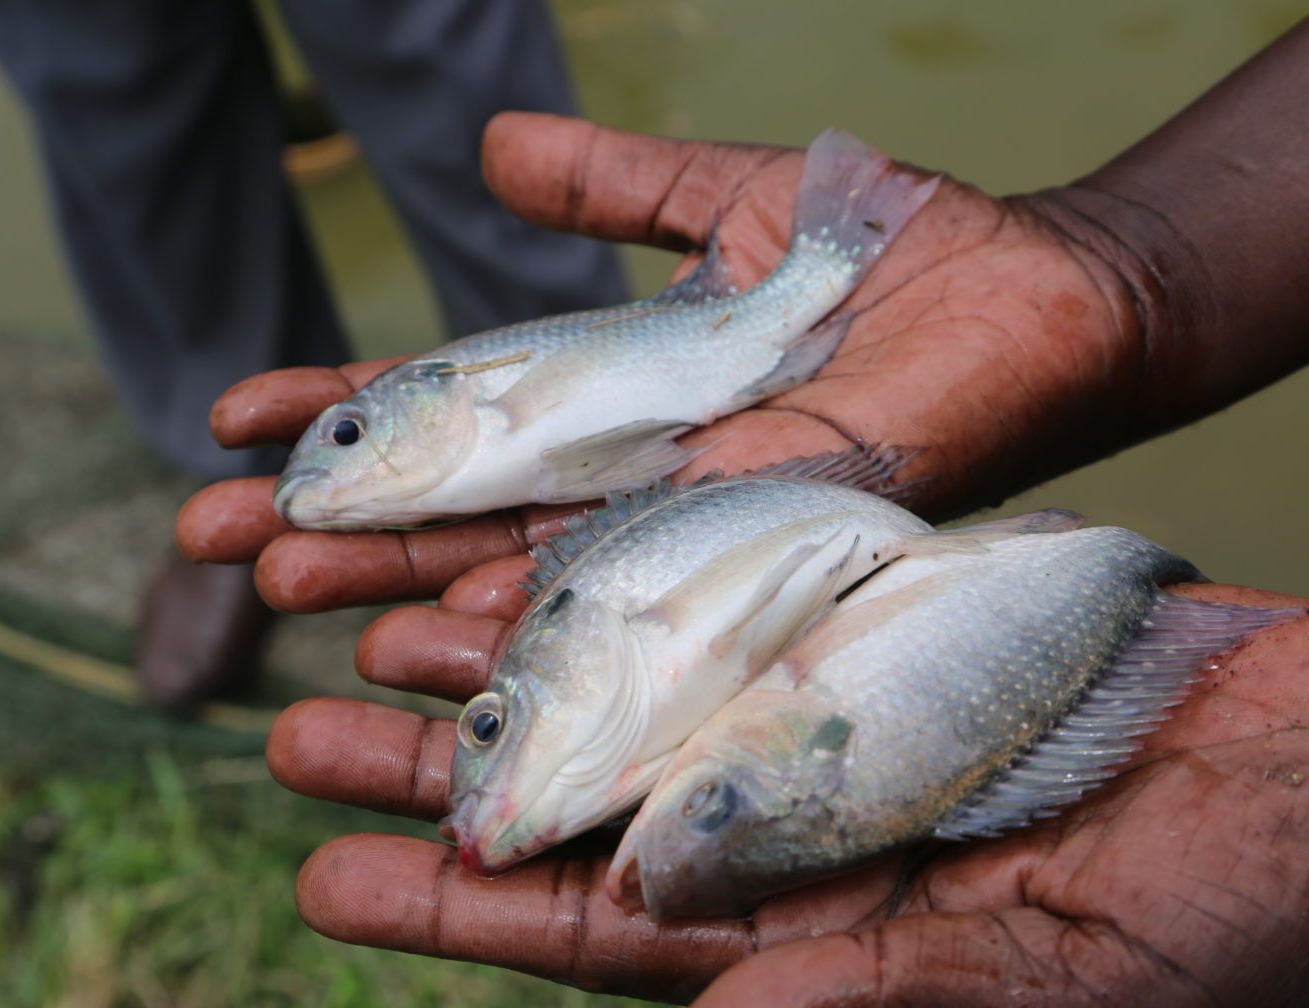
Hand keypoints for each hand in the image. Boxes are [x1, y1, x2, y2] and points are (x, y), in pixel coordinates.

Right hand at [175, 111, 1166, 610]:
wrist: (1035, 291)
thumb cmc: (889, 247)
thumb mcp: (722, 204)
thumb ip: (611, 188)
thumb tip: (486, 144)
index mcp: (610, 394)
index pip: (446, 411)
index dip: (339, 416)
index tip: (230, 418)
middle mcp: (630, 474)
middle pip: (456, 508)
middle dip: (333, 522)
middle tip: (206, 534)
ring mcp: (688, 519)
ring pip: (521, 564)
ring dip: (403, 581)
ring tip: (286, 591)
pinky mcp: (761, 545)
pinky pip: (638, 589)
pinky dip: (545, 613)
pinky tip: (451, 631)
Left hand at [269, 581, 1308, 1003]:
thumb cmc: (1230, 902)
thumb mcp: (1056, 966)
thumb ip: (883, 995)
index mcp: (809, 936)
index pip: (590, 938)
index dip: (455, 912)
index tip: (323, 884)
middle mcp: (786, 829)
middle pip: (572, 806)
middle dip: (433, 780)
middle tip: (296, 740)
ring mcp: (818, 720)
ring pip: (622, 689)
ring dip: (504, 665)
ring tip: (375, 627)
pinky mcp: (867, 627)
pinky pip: (715, 600)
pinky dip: (622, 577)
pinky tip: (532, 549)